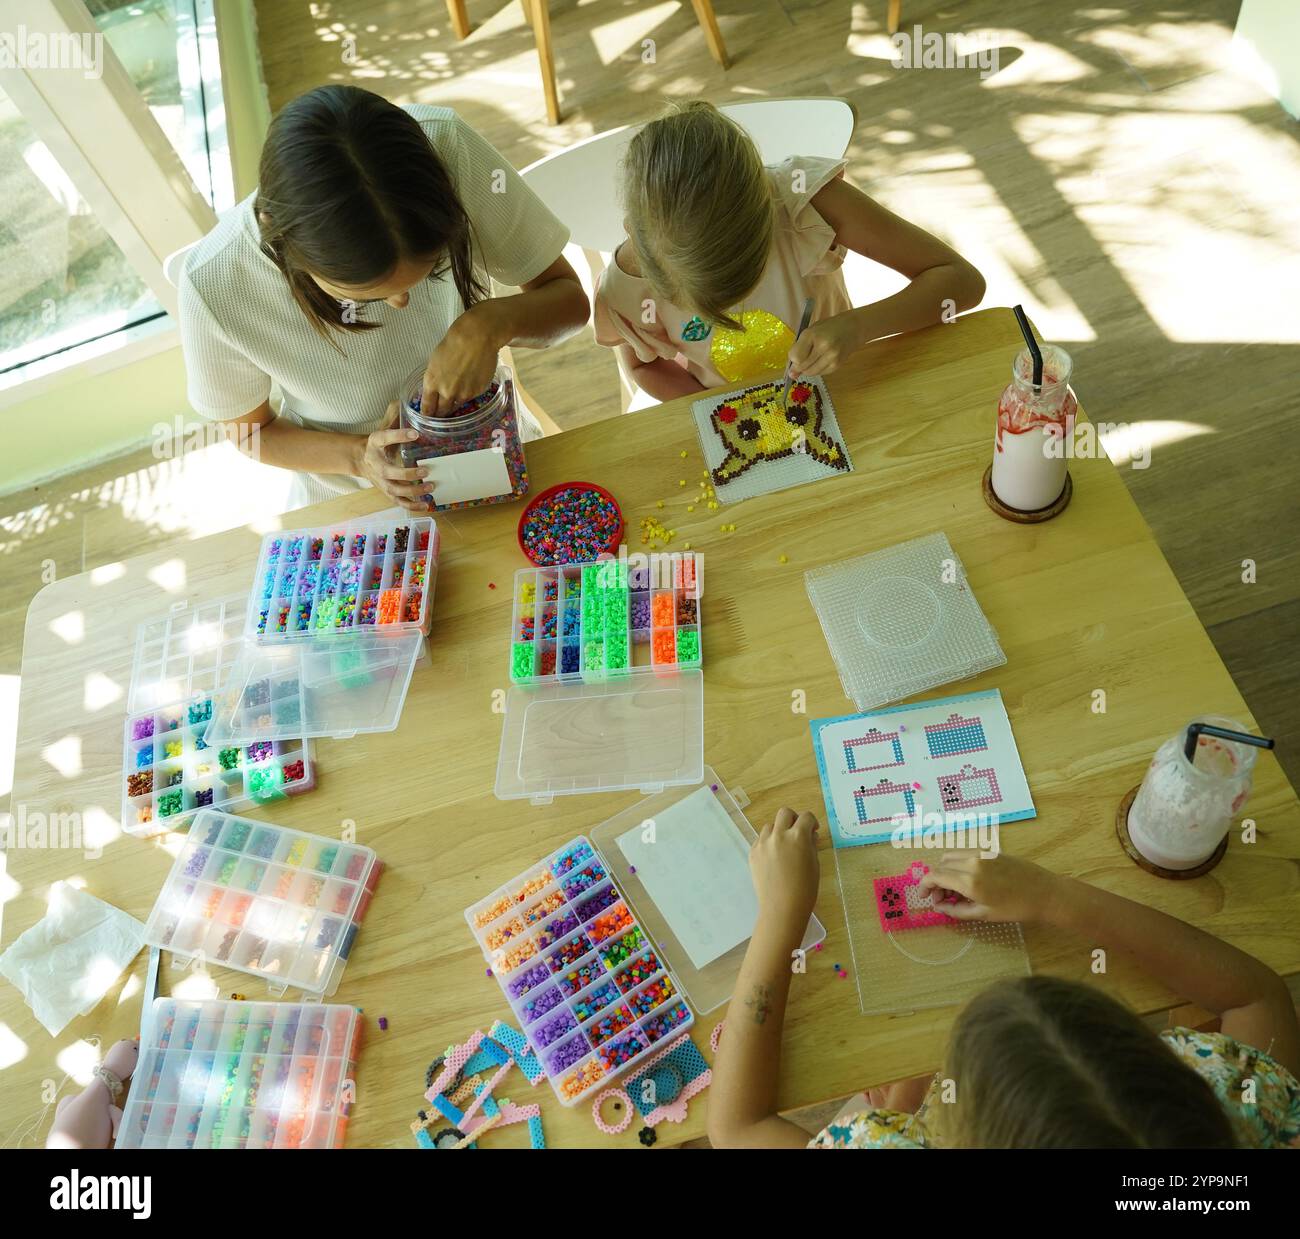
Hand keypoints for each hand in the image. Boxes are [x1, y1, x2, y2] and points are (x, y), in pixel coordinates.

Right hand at [356, 401, 429, 512]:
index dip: (399, 435)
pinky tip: (427, 504)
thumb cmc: (378, 443)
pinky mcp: (388, 492)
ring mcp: (382, 482)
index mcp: (375, 444)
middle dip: (407, 474)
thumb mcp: (383, 427)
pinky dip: (413, 505)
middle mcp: (377, 465)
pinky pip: (400, 502)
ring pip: (396, 490)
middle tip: (426, 469)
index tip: (415, 433)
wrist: (361, 459)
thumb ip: (394, 417)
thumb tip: (408, 404)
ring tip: (430, 487)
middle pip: (390, 473)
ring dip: (413, 491)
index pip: (385, 437)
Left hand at [420, 305, 501, 416]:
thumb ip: (434, 379)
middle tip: (440, 414)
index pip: (427, 407)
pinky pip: (470, 398)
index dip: (427, 414)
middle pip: (442, 412)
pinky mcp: (477, 392)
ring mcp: (463, 394)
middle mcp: (447, 392)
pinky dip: (468, 394)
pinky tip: (470, 382)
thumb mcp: (435, 362)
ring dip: (454, 404)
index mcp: (432, 383)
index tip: (427, 418)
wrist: (476, 338)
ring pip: (457, 406)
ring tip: (456, 397)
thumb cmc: (453, 344)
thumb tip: (436, 391)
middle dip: (440, 414)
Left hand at [749, 808, 819, 943]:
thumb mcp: (814, 864)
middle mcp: (779, 835)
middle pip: (784, 813)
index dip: (812, 822)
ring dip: (778, 831)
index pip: (806, 817)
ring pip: (770, 826)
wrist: (782, 908)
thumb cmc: (805, 889)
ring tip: (783, 848)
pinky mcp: (753, 853)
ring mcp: (763, 843)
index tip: (813, 830)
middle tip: (797, 832)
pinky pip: (760, 840)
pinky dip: (768, 844)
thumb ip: (811, 845)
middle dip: (793, 819)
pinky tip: (773, 859)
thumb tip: (810, 835)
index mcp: (798, 836)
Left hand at [787, 313, 862, 377]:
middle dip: (799, 366)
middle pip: (802, 366)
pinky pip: (820, 373)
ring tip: (813, 358)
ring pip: (810, 372)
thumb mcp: (811, 331)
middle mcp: (823, 346)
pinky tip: (822, 360)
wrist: (852, 328)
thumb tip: (791, 374)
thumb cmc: (828, 328)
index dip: (793, 359)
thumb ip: (798, 349)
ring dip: (808, 369)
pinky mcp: (837, 365)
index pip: (795, 357)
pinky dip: (817, 369)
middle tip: (804, 358)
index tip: (796, 355)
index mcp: (812, 334)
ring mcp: (831, 356)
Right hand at [916, 853, 1059, 923]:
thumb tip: (938, 907)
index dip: (924, 886)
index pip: (935, 876)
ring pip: (951, 857)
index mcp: (969, 881)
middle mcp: (971, 862)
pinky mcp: (990, 850)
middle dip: (936, 881)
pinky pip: (965, 854)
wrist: (1045, 893)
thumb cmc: (1015, 908)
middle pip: (941, 865)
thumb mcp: (984, 915)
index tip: (924, 897)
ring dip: (946, 871)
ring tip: (956, 890)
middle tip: (943, 899)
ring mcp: (981, 853)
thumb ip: (956, 910)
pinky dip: (959, 865)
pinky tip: (969, 880)